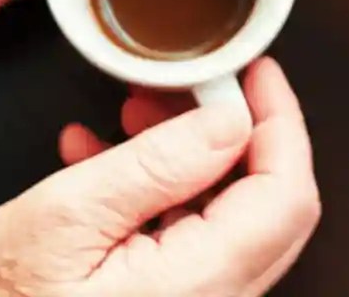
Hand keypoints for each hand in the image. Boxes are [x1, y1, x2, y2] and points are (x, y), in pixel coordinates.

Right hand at [0, 58, 320, 296]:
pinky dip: (161, 191)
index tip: (256, 73)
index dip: (280, 122)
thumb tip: (228, 121)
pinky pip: (190, 238)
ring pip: (229, 215)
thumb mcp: (63, 218)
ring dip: (190, 156)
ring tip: (135, 115)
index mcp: (200, 283)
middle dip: (235, 131)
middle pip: (269, 204)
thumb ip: (155, 167)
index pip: (285, 194)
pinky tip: (106, 160)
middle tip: (194, 87)